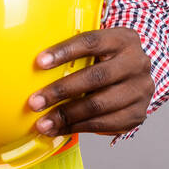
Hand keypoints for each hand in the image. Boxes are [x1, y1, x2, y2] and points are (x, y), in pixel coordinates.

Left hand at [27, 28, 152, 136]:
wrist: (135, 76)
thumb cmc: (105, 58)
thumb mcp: (96, 46)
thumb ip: (72, 50)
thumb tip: (28, 59)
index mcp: (123, 39)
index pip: (91, 42)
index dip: (64, 52)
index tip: (39, 62)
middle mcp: (137, 63)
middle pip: (95, 78)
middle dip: (61, 91)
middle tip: (35, 102)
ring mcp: (141, 90)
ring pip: (99, 105)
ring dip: (66, 116)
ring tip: (42, 123)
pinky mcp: (138, 113)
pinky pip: (104, 124)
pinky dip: (77, 128)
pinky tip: (58, 129)